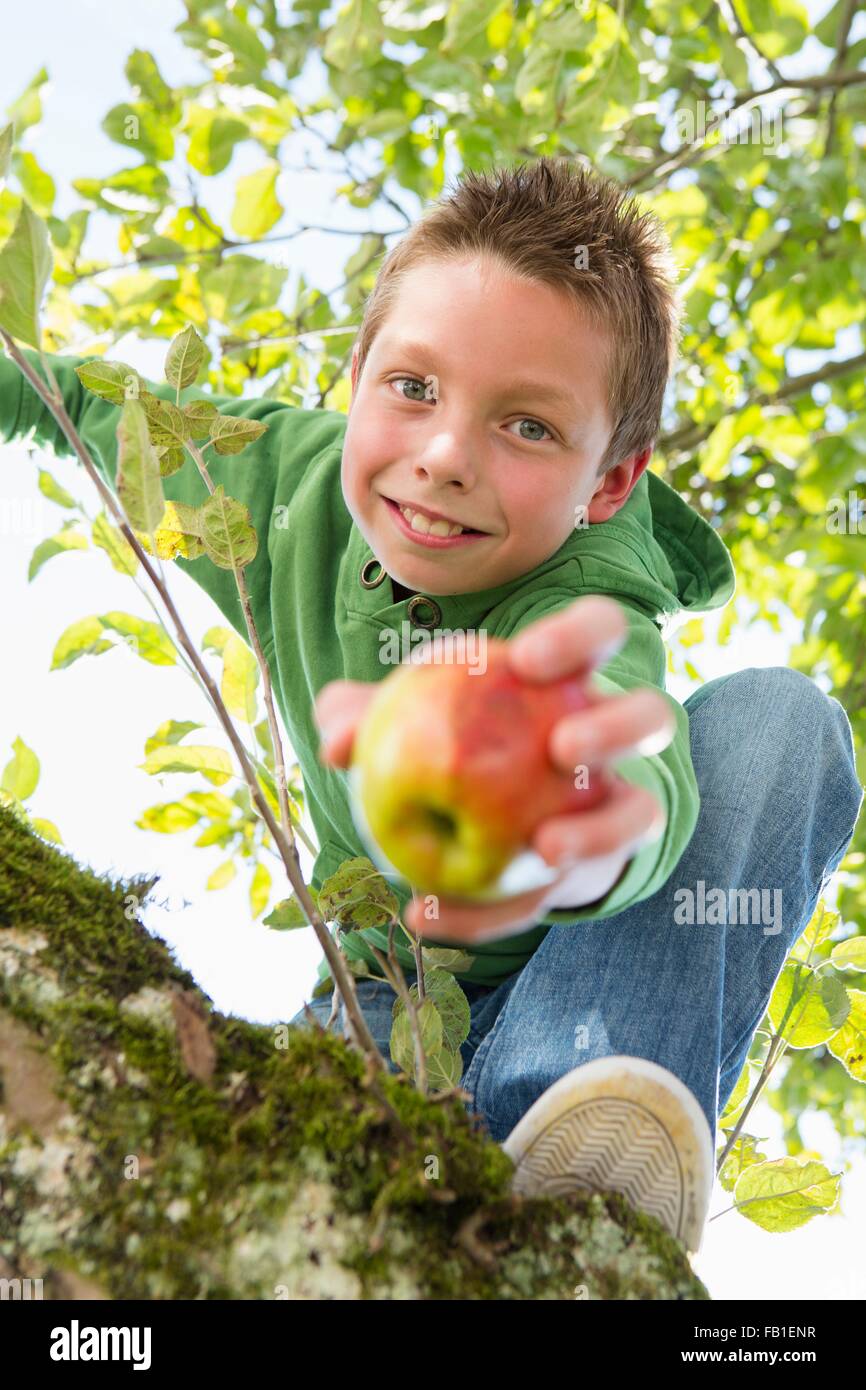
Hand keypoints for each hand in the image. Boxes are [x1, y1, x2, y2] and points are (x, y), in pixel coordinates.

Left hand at [313, 595, 673, 944]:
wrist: (482, 825)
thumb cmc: (443, 747)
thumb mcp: (397, 725)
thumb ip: (363, 720)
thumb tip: (338, 744)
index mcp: (570, 683)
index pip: (598, 634)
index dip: (577, 637)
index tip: (525, 660)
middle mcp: (610, 740)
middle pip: (650, 717)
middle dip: (616, 728)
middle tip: (563, 748)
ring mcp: (615, 808)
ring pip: (641, 813)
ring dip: (601, 830)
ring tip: (545, 850)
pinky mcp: (587, 879)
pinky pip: (556, 898)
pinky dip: (496, 912)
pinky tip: (428, 915)